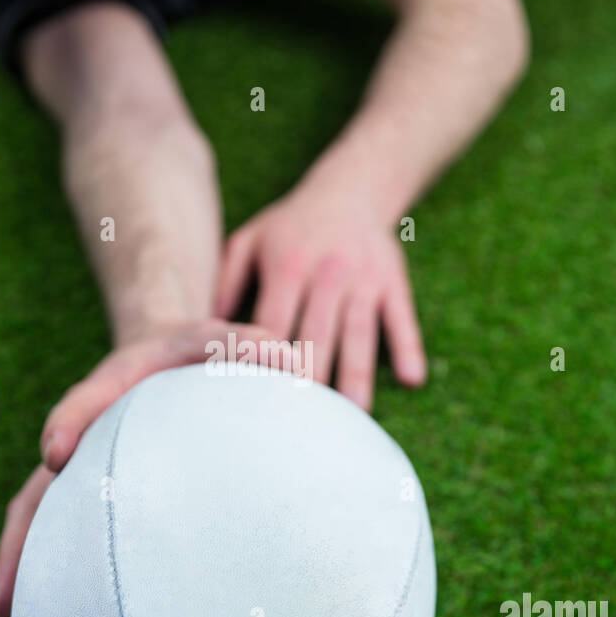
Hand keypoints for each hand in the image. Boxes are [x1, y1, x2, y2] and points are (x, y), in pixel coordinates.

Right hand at [0, 317, 275, 616]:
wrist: (172, 361)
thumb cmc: (204, 356)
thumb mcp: (226, 341)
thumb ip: (252, 347)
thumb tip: (288, 357)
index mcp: (115, 385)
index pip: (86, 400)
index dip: (70, 421)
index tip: (55, 452)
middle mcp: (87, 434)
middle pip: (40, 486)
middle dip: (22, 535)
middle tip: (8, 588)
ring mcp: (85, 472)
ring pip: (42, 521)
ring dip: (25, 566)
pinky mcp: (95, 499)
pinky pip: (68, 537)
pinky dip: (59, 573)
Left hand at [215, 184, 426, 411]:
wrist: (350, 188)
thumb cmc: (290, 226)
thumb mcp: (249, 241)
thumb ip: (224, 282)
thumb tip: (204, 334)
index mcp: (287, 265)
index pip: (272, 324)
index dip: (264, 363)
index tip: (255, 404)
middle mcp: (326, 272)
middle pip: (315, 336)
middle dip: (308, 381)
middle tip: (301, 428)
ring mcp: (363, 278)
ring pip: (359, 334)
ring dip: (356, 376)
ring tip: (353, 418)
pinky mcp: (393, 280)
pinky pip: (402, 318)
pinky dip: (407, 348)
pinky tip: (411, 380)